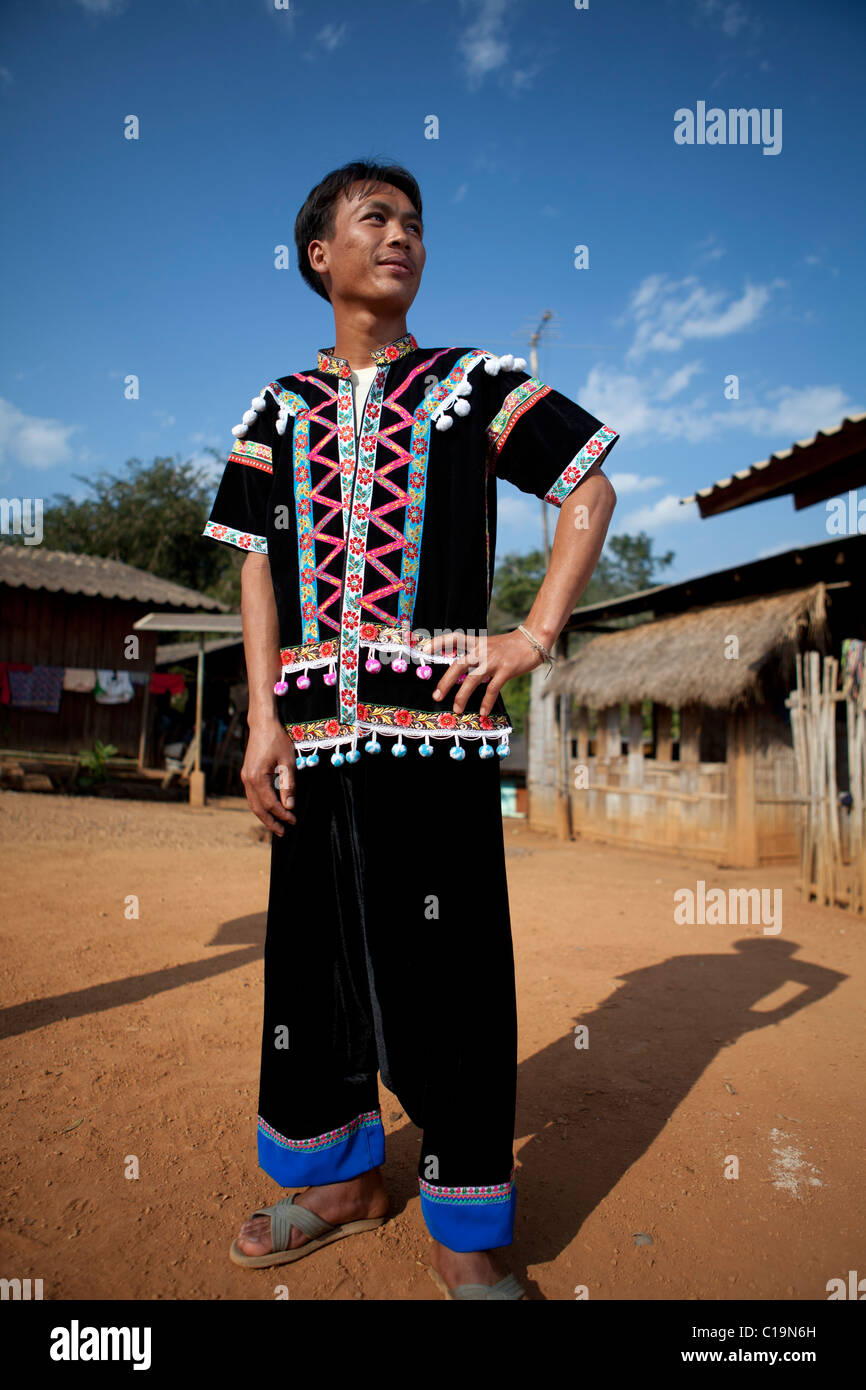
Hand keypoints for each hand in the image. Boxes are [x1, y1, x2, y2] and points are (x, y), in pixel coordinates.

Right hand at [241, 719, 297, 834]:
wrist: (262, 724)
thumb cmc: (277, 740)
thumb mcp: (287, 762)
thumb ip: (288, 785)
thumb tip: (290, 806)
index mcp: (256, 777)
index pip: (270, 803)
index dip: (282, 814)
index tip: (294, 821)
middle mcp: (247, 780)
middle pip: (258, 808)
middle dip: (270, 822)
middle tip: (283, 833)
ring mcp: (245, 777)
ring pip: (253, 803)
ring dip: (265, 816)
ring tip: (277, 826)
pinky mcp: (247, 774)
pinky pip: (252, 796)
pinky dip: (261, 806)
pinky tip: (270, 810)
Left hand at [418, 629, 544, 716]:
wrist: (531, 640)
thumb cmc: (507, 646)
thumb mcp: (488, 645)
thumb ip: (474, 657)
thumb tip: (459, 675)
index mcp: (476, 642)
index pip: (454, 638)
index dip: (438, 642)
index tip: (424, 650)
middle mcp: (482, 650)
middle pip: (459, 664)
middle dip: (446, 681)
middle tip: (437, 695)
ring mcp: (493, 660)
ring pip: (473, 679)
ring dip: (463, 695)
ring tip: (457, 709)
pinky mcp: (506, 669)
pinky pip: (493, 688)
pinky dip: (487, 702)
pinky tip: (483, 712)